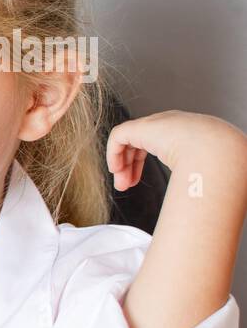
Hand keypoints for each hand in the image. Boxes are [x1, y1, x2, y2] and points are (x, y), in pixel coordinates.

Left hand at [106, 110, 246, 191]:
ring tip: (121, 184)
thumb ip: (182, 179)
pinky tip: (116, 169)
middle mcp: (167, 124)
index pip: (151, 145)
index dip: (137, 164)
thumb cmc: (211, 166)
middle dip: (127, 166)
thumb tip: (178, 204)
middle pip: (137, 143)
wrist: (213, 151)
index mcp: (180, 133)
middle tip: (123, 186)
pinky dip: (113, 153)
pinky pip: (118, 136)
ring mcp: (155, 123)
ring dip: (120, 163)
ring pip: (126, 140)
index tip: (133, 182)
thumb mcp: (193, 173)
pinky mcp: (142, 126)